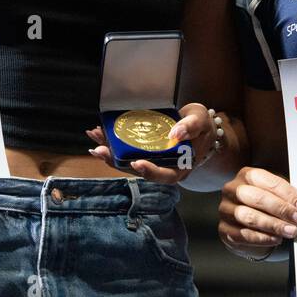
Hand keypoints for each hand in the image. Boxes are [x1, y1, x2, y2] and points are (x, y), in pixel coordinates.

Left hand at [85, 102, 214, 184]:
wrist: (197, 124)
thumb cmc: (201, 125)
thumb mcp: (201, 121)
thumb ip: (191, 127)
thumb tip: (175, 134)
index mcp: (180, 167)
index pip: (165, 175)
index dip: (150, 172)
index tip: (137, 163)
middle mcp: (162, 167)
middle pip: (137, 169)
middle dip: (116, 161)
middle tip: (101, 150)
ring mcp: (150, 159)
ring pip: (127, 160)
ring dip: (109, 150)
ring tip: (95, 137)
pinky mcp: (141, 149)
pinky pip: (125, 149)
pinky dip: (111, 142)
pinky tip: (99, 133)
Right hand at [218, 166, 296, 257]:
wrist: (250, 226)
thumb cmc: (265, 205)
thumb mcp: (276, 194)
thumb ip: (286, 197)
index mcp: (246, 175)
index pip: (267, 181)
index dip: (286, 194)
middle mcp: (232, 190)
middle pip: (257, 198)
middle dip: (280, 209)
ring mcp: (226, 210)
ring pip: (249, 217)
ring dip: (273, 225)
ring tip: (290, 231)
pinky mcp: (224, 229)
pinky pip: (243, 235)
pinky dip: (262, 238)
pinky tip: (276, 239)